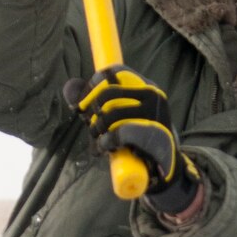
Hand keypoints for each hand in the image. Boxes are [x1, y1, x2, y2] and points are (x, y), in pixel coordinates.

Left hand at [65, 69, 200, 209]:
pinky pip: (118, 133)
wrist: (167, 164)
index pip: (114, 72)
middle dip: (92, 110)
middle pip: (107, 94)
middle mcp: (153, 96)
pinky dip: (105, 142)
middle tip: (91, 124)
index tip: (84, 103)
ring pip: (110, 115)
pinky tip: (104, 148)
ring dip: (96, 128)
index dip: (92, 86)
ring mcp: (154, 115)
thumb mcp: (123, 112)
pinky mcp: (152, 135)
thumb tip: (69, 88)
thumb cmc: (141, 135)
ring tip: (97, 137)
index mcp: (147, 85)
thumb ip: (96, 99)